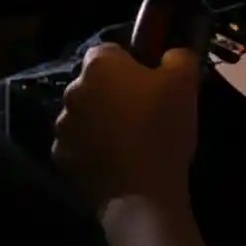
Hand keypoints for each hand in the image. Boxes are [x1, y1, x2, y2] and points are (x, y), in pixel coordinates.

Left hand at [52, 44, 199, 214]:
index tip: (150, 85)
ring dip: (99, 120)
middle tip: (142, 112)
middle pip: (94, 83)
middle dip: (112, 92)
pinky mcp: (60, 157)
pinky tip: (115, 161)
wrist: (142, 194)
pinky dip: (91, 149)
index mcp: (99, 65)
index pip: (110, 51)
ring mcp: (62, 126)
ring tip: (129, 141)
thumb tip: (170, 54)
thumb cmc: (162, 129)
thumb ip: (178, 56)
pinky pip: (78, 144)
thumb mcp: (185, 82)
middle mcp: (72, 90)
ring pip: (84, 114)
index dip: (131, 65)